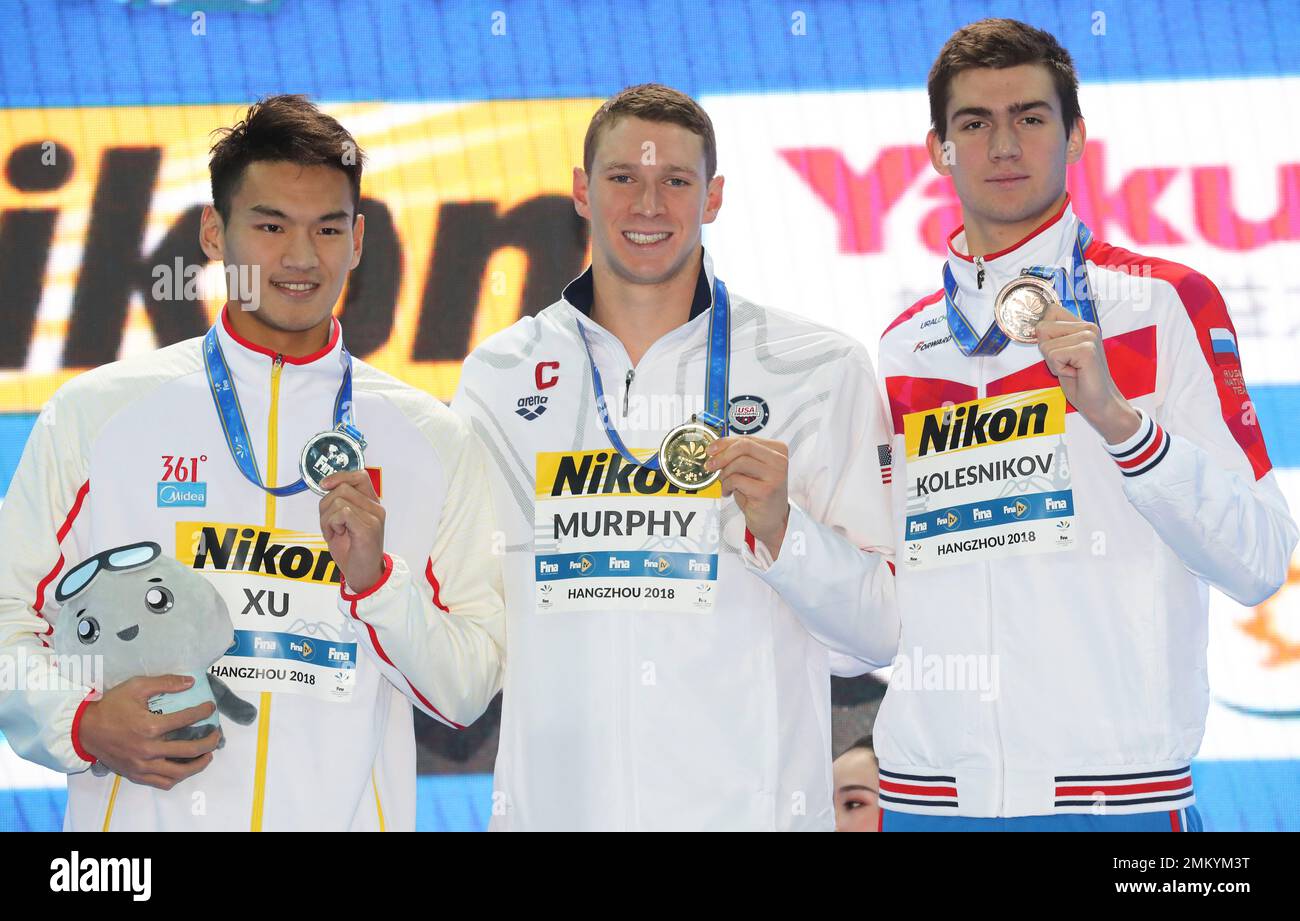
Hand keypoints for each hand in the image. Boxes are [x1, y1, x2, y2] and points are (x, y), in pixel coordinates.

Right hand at [78, 675, 221, 789]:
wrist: (84, 729)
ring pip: (179, 772)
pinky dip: (177, 777)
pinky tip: (184, 768)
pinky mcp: (135, 774)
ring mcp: (142, 765)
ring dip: (198, 764)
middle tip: (217, 734)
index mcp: (150, 726)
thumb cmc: (111, 706)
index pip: (186, 719)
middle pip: (189, 750)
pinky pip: (162, 782)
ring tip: (207, 755)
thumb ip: (165, 683)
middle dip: (209, 741)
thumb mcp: (136, 687)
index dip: (203, 712)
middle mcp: (148, 749)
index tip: (210, 708)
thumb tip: (191, 682)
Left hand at [319, 470, 385, 592]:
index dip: (339, 476)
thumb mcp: (344, 522)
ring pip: (338, 500)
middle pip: (342, 488)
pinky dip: (331, 525)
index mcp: (371, 503)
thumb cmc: (352, 550)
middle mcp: (375, 508)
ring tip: (334, 532)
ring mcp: (374, 517)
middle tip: (330, 524)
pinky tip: (337, 535)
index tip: (324, 485)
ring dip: (327, 518)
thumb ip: (339, 502)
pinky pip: (341, 513)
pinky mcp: (368, 528)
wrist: (363, 574)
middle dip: (326, 505)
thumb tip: (326, 484)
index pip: (359, 475)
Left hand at [704, 435, 790, 557]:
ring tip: (724, 483)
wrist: (771, 519)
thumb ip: (739, 456)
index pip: (747, 438)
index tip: (711, 450)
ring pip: (739, 462)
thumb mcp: (750, 470)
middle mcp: (780, 460)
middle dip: (722, 455)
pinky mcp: (767, 490)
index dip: (725, 442)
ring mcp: (776, 475)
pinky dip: (727, 485)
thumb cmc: (759, 494)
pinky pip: (737, 479)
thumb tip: (716, 448)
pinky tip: (729, 492)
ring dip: (725, 473)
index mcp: (778, 450)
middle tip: (710, 465)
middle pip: (744, 446)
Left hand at [1036, 304, 1141, 442]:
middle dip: (1047, 351)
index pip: (1050, 310)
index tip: (1055, 350)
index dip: (1044, 332)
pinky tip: (1075, 373)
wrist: (1099, 402)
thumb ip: (1052, 337)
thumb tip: (1034, 325)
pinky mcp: (1087, 350)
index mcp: (1082, 325)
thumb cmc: (1080, 381)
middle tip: (1067, 363)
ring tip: (1072, 369)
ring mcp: (1089, 337)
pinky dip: (1058, 369)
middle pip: (1042, 328)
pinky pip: (1053, 356)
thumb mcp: (1061, 354)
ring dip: (1053, 363)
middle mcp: (1088, 327)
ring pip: (1046, 345)